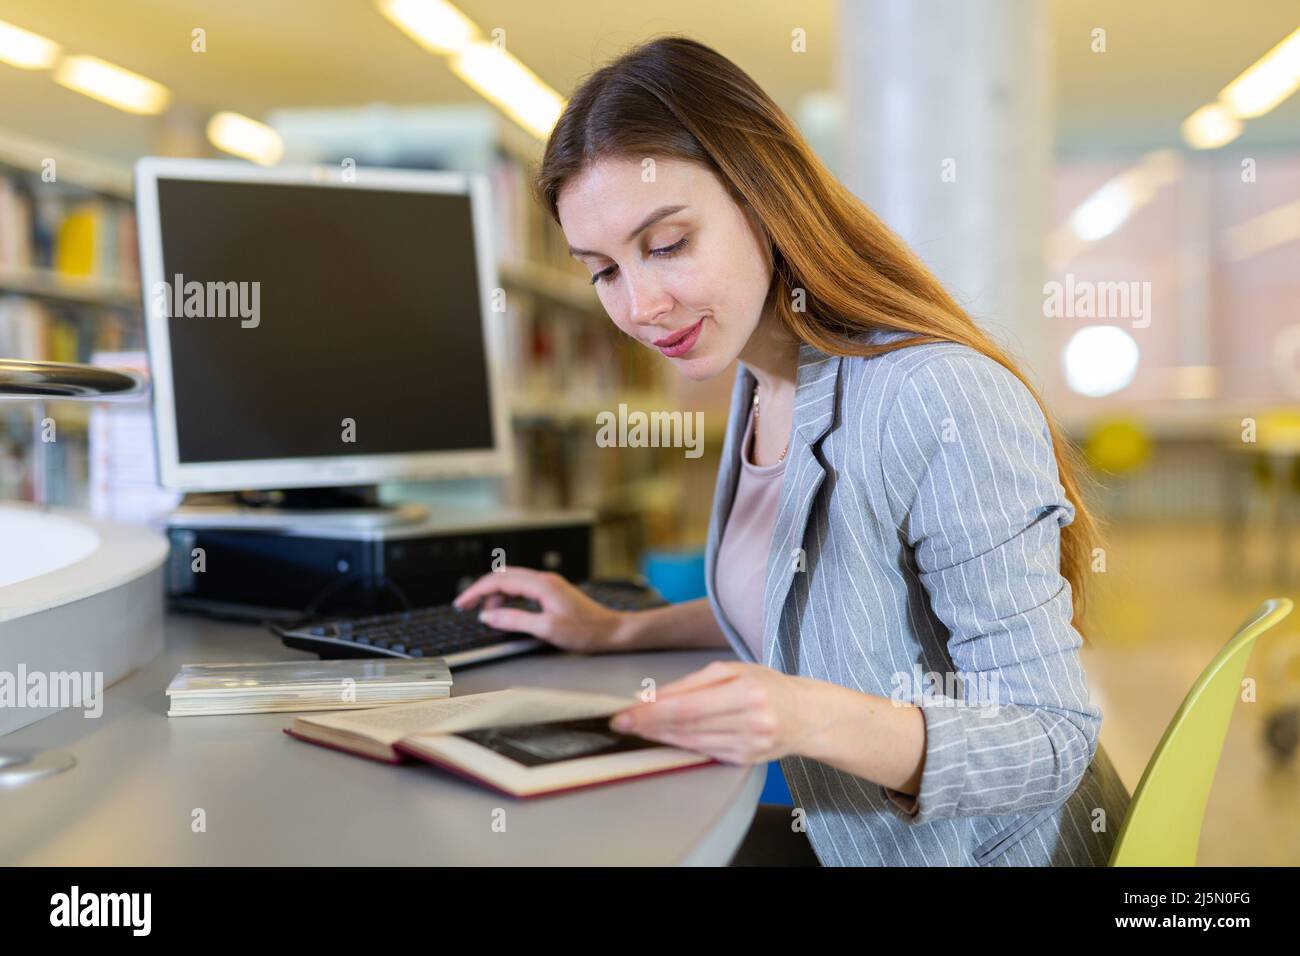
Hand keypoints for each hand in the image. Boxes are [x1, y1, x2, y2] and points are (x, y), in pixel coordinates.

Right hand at [452, 567, 624, 652]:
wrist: (613, 631)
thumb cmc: (586, 631)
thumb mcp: (546, 629)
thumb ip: (514, 620)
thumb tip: (488, 615)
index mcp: (541, 585)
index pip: (500, 580)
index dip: (477, 591)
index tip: (462, 604)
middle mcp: (544, 579)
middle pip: (504, 576)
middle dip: (482, 590)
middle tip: (466, 607)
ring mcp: (549, 584)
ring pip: (513, 582)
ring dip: (496, 595)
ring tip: (489, 615)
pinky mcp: (553, 592)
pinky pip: (523, 589)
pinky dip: (509, 597)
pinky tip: (507, 611)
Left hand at [608, 660, 815, 764]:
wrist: (807, 716)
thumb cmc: (768, 686)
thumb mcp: (734, 670)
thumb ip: (692, 683)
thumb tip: (653, 697)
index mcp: (748, 692)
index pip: (689, 707)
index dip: (653, 712)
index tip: (626, 713)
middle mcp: (751, 722)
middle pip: (688, 727)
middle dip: (649, 725)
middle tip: (621, 722)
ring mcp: (750, 746)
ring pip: (692, 743)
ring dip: (660, 737)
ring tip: (637, 729)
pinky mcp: (745, 761)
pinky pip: (704, 753)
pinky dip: (680, 745)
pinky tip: (664, 738)